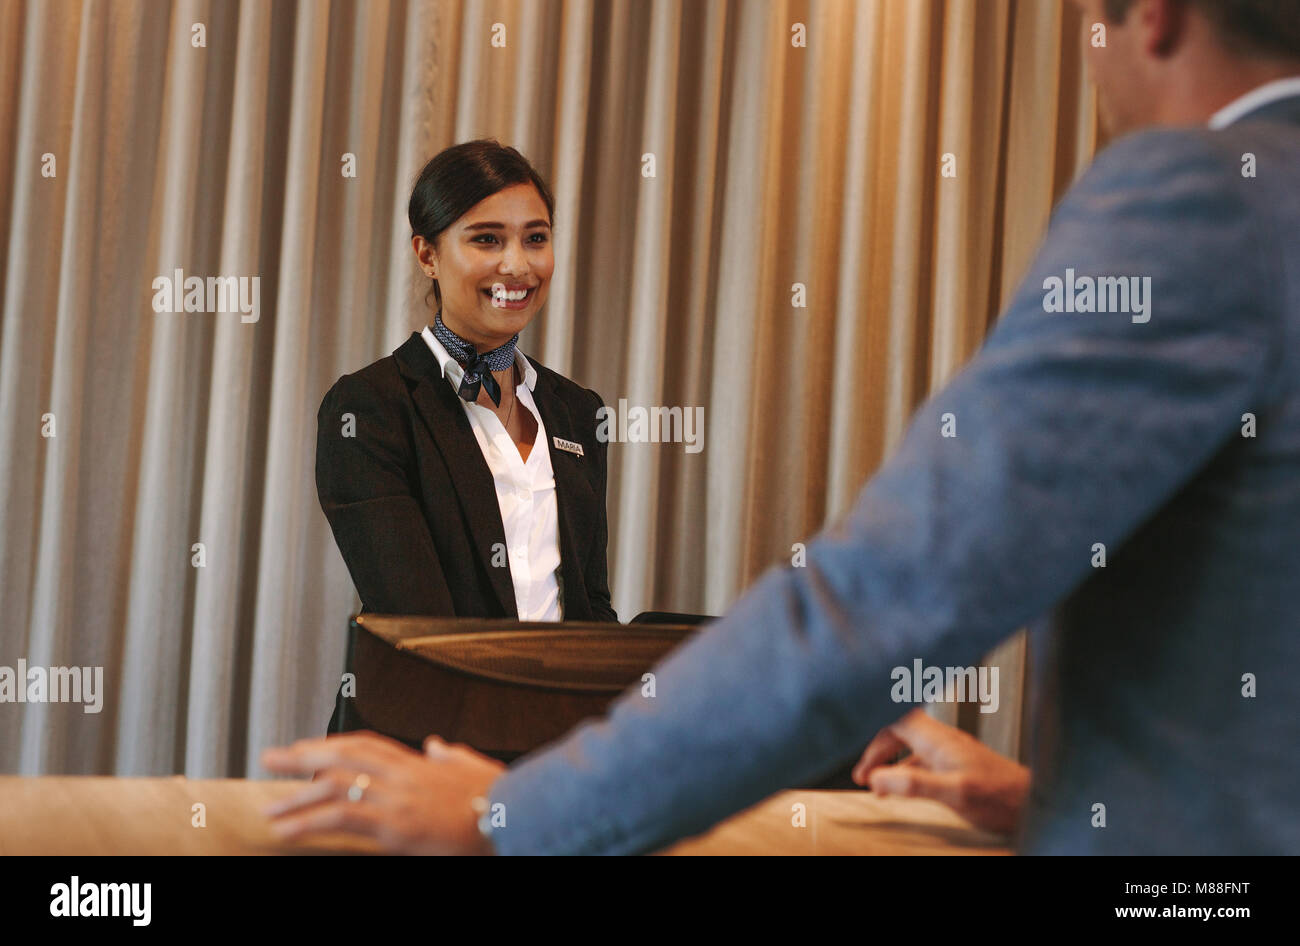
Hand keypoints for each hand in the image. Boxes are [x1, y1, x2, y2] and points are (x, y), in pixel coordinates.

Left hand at [260, 731, 505, 854]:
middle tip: (271, 758)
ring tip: (271, 809)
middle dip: (302, 756)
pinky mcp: (394, 824)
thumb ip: (449, 756)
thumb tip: (437, 746)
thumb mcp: (471, 768)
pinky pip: (341, 818)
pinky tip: (288, 831)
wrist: (509, 815)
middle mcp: (402, 775)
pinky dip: (309, 823)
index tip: (307, 747)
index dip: (333, 743)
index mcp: (418, 764)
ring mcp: (396, 798)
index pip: (366, 744)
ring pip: (335, 786)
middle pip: (342, 756)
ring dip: (298, 797)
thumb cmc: (494, 797)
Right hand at [851, 709, 1029, 835]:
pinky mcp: (960, 764)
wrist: (1032, 803)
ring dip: (890, 763)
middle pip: (899, 732)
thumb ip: (912, 783)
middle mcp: (943, 740)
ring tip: (878, 786)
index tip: (858, 750)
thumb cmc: (1000, 797)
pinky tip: (907, 788)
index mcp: (938, 740)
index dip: (873, 733)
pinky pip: (923, 760)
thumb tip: (877, 778)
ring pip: (910, 747)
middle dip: (876, 751)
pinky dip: (907, 771)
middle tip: (862, 776)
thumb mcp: (952, 792)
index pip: (894, 720)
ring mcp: (952, 751)